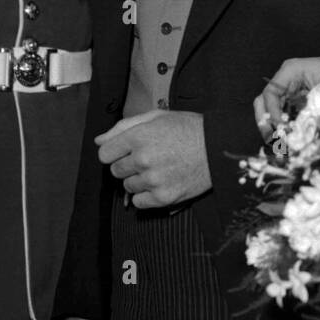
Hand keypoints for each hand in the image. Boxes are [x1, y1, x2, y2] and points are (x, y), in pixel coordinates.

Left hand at [96, 109, 210, 209]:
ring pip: (128, 186)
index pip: (104, 153)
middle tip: (149, 159)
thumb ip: (125, 126)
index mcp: (138, 136)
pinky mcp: (164, 197)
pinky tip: (161, 183)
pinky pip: (139, 202)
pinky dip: (147, 195)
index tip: (127, 151)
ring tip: (160, 170)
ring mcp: (153, 180)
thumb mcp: (158, 117)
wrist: (220, 147)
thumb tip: (99, 140)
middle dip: (128, 165)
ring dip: (139, 180)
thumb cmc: (190, 129)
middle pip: (115, 171)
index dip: (115, 151)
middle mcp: (143, 159)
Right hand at [254, 55, 319, 138]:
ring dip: (272, 125)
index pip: (270, 93)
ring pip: (270, 108)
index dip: (272, 112)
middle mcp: (286, 78)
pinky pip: (283, 112)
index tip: (281, 128)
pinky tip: (287, 137)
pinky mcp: (296, 98)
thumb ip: (311, 107)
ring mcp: (290, 88)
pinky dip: (283, 125)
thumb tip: (296, 131)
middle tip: (271, 138)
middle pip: (263, 100)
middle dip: (264, 120)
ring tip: (277, 142)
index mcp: (290, 70)